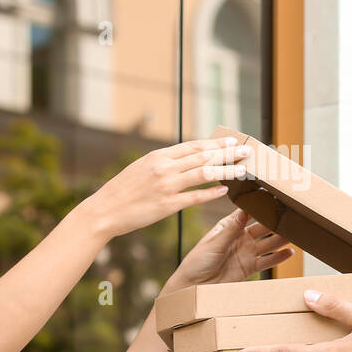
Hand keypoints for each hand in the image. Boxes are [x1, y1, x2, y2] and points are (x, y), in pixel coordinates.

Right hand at [79, 137, 249, 240]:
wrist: (104, 210)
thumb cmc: (124, 190)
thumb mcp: (142, 168)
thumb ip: (165, 162)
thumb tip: (187, 158)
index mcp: (159, 156)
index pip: (194, 146)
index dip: (215, 143)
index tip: (232, 141)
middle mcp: (164, 168)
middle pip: (203, 157)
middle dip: (227, 153)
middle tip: (246, 151)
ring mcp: (166, 186)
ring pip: (203, 174)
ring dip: (226, 170)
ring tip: (242, 170)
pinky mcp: (167, 205)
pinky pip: (195, 197)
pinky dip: (212, 193)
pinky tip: (225, 191)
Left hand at [163, 208, 295, 292]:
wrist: (193, 287)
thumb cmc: (196, 262)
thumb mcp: (214, 243)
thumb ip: (231, 230)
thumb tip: (243, 211)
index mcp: (229, 226)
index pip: (248, 212)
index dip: (260, 206)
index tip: (273, 198)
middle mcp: (240, 238)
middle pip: (263, 227)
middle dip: (276, 221)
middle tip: (290, 215)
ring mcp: (246, 253)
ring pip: (268, 244)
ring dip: (281, 238)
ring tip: (295, 233)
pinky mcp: (249, 268)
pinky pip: (267, 261)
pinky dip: (279, 257)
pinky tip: (290, 252)